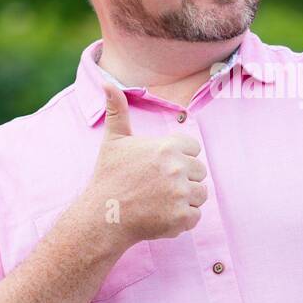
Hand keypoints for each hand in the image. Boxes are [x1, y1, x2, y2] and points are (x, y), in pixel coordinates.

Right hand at [82, 82, 207, 247]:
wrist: (102, 216)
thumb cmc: (108, 177)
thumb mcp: (113, 141)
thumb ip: (117, 110)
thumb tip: (107, 82)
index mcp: (167, 147)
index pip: (194, 149)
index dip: (180, 159)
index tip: (160, 168)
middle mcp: (177, 168)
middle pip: (199, 172)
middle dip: (183, 179)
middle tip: (157, 187)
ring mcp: (181, 193)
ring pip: (200, 194)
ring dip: (185, 199)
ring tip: (160, 201)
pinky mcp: (181, 217)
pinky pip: (195, 216)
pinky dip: (182, 219)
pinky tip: (161, 215)